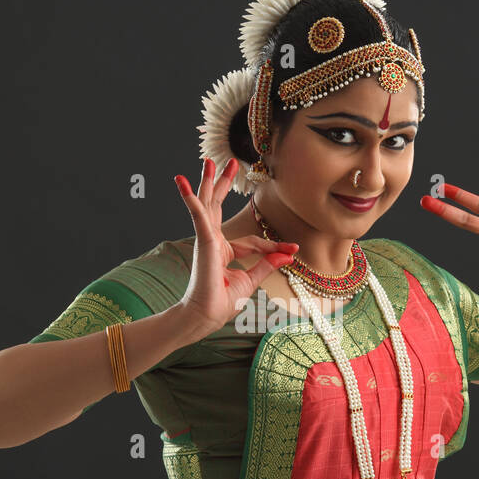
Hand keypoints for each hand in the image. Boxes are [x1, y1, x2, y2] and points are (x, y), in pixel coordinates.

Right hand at [174, 158, 297, 338]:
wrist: (204, 317)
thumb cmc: (221, 303)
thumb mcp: (250, 281)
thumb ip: (266, 265)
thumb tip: (287, 255)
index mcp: (223, 251)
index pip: (252, 241)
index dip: (273, 246)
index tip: (294, 249)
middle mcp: (213, 242)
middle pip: (217, 207)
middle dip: (222, 184)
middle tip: (229, 163)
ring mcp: (207, 240)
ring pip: (207, 204)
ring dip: (208, 181)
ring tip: (208, 161)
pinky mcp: (203, 242)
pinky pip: (199, 216)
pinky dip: (192, 199)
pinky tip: (185, 182)